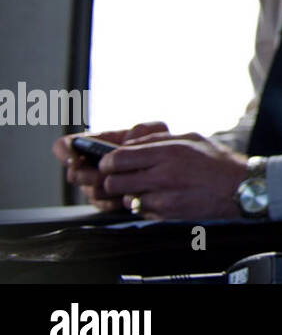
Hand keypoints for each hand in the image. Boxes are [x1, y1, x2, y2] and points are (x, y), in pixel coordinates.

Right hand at [53, 122, 168, 210]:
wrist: (165, 166)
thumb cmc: (156, 145)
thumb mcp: (153, 130)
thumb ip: (142, 130)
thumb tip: (128, 140)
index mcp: (95, 143)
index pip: (63, 146)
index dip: (64, 153)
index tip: (75, 160)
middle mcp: (90, 164)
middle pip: (74, 174)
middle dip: (89, 176)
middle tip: (104, 175)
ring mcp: (95, 183)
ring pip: (89, 191)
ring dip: (105, 189)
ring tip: (123, 184)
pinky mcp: (104, 200)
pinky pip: (100, 205)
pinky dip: (113, 202)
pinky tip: (126, 195)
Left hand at [94, 134, 248, 219]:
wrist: (239, 187)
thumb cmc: (216, 161)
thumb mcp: (190, 138)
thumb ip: (158, 140)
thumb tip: (130, 144)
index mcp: (167, 152)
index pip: (118, 157)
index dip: (107, 161)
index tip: (110, 163)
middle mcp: (163, 175)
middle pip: (114, 181)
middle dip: (113, 180)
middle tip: (122, 177)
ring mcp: (164, 197)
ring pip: (126, 199)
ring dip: (129, 194)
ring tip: (144, 188)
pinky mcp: (168, 214)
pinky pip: (142, 211)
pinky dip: (145, 206)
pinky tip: (161, 198)